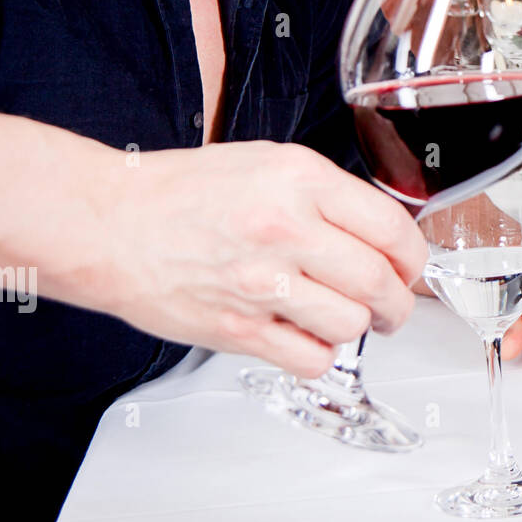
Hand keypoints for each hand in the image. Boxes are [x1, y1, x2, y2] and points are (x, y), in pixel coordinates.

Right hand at [72, 141, 426, 378]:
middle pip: (379, 281)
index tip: (410, 266)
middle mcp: (286, 229)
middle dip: (398, 301)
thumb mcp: (267, 163)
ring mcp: (262, 283)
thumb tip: (381, 232)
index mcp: (300, 180)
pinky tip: (308, 335)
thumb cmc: (182, 192)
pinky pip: (311, 358)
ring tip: (348, 319)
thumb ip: (327, 194)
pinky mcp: (238, 330)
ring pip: (351, 324)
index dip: (413, 256)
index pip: (391, 227)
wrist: (108, 223)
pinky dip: (321, 354)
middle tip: (393, 305)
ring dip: (359, 327)